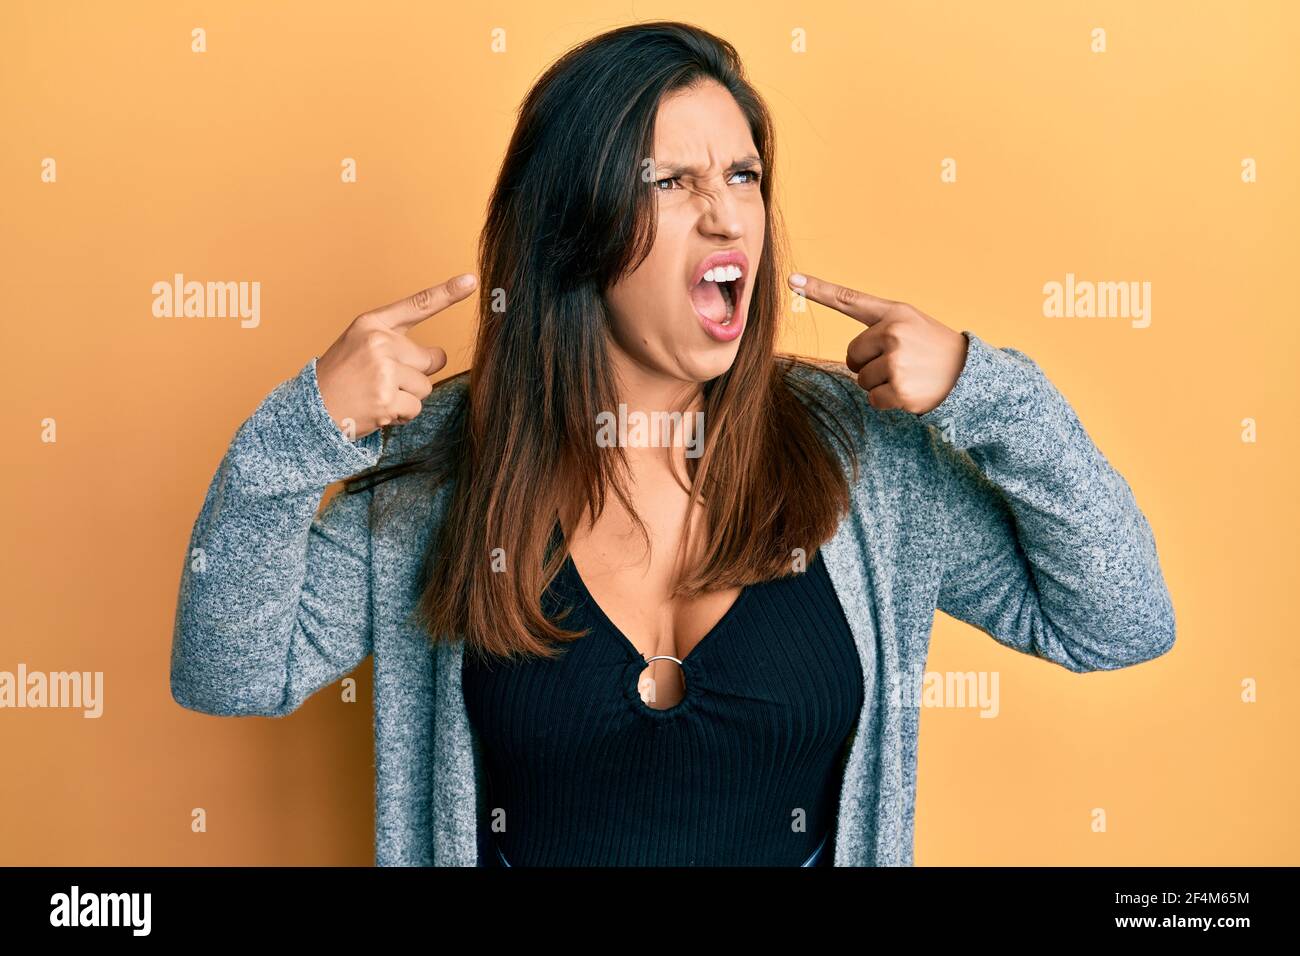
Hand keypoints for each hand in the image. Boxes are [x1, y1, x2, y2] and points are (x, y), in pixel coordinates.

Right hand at [315, 273, 476, 438]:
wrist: (312, 409)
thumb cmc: (341, 378)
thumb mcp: (362, 347)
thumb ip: (399, 345)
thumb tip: (441, 356)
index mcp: (372, 324)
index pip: (417, 305)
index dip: (447, 293)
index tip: (471, 281)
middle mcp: (378, 342)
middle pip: (429, 360)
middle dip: (414, 375)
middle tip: (381, 381)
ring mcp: (382, 370)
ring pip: (424, 386)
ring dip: (407, 397)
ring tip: (376, 395)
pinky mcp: (386, 398)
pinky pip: (415, 408)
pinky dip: (400, 414)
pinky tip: (377, 410)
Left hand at [789, 273, 966, 414]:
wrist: (968, 374)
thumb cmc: (931, 347)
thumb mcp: (909, 323)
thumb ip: (878, 328)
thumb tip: (849, 358)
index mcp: (894, 313)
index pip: (849, 300)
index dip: (818, 290)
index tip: (792, 280)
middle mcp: (894, 334)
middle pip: (852, 356)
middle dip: (868, 364)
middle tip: (900, 361)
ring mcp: (897, 363)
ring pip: (861, 379)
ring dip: (880, 383)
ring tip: (909, 374)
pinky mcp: (900, 390)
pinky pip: (873, 398)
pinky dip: (888, 400)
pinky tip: (910, 390)